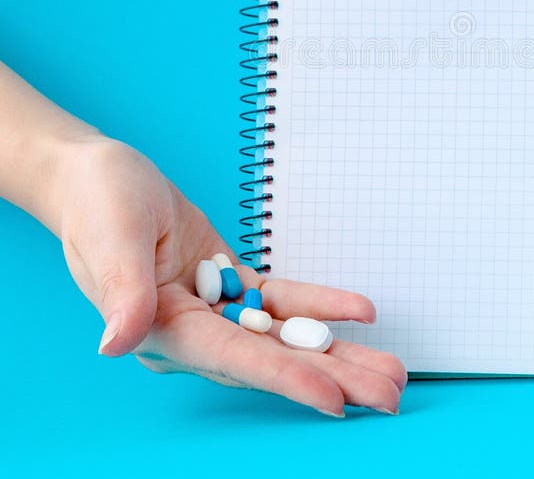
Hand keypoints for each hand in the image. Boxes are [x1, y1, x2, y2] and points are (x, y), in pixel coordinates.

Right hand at [58, 137, 406, 416]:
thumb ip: (122, 290)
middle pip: (272, 359)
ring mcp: (213, 310)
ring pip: (285, 336)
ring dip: (339, 352)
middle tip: (390, 396)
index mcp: (162, 329)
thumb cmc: (98, 203)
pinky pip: (281, 300)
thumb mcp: (111, 237)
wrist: (98, 178)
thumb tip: (117, 343)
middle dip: (333, 377)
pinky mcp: (228, 284)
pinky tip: (359, 312)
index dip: (284, 377)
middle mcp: (193, 332)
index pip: (232, 360)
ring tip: (391, 371)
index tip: (334, 399)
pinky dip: (320, 305)